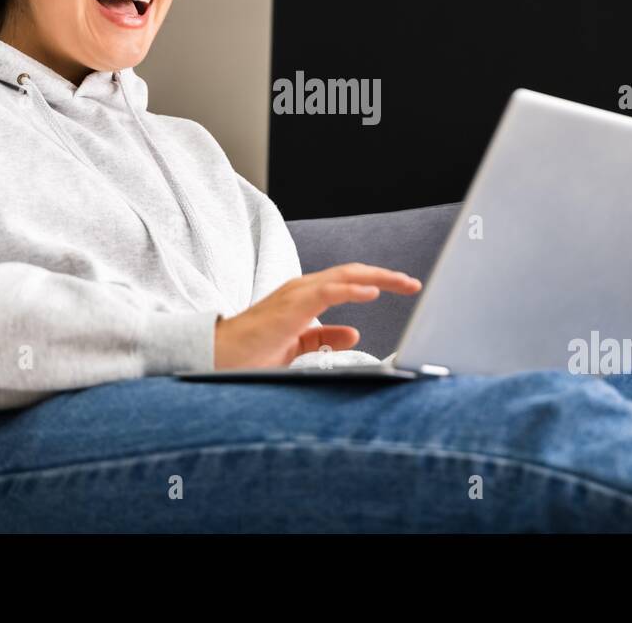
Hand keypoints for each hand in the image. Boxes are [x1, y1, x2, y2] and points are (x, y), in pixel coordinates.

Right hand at [213, 263, 421, 369]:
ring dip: (378, 278)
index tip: (404, 287)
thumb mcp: (297, 346)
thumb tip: (354, 334)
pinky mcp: (290, 306)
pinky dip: (352, 289)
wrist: (218, 358)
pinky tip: (372, 292)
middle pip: (352, 273)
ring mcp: (296, 294)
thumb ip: (322, 337)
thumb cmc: (251, 353)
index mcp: (305, 297)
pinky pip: (327, 291)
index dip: (377, 282)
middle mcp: (302, 289)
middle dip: (385, 276)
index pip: (348, 281)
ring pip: (344, 276)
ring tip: (403, 283)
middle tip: (413, 284)